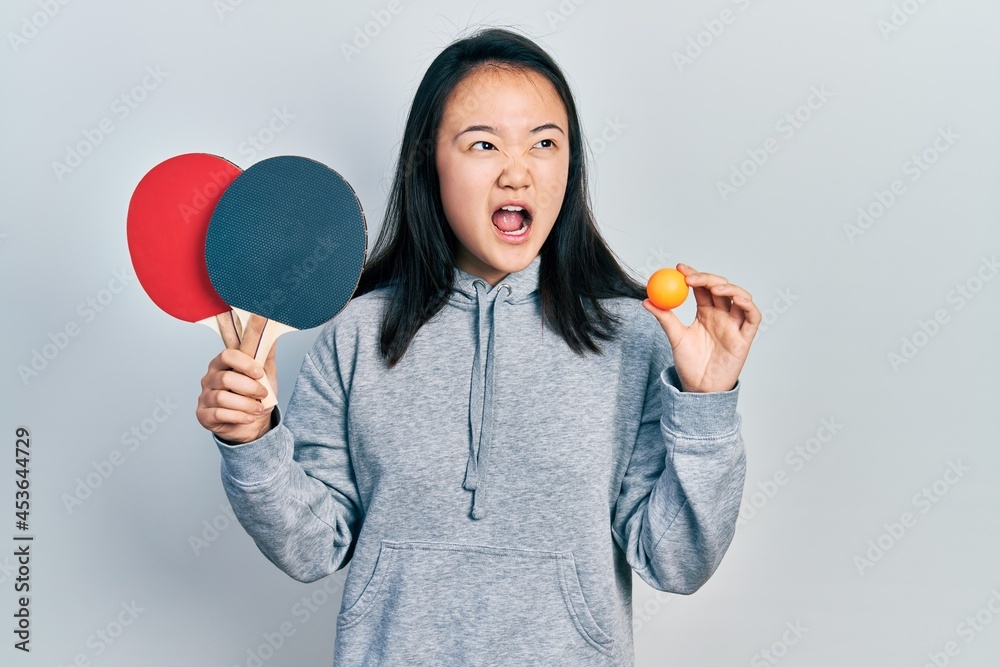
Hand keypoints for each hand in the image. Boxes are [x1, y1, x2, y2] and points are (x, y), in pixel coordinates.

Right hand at [196, 344, 277, 443]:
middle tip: (264, 394)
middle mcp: (210, 378)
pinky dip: (239, 416)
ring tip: (258, 409)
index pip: (227, 355)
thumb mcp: (266, 375)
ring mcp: (204, 397)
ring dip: (246, 404)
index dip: (244, 363)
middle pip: (225, 378)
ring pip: (222, 397)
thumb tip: (272, 335)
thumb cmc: (257, 396)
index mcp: (222, 364)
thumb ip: (266, 356)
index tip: (260, 373)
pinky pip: (219, 414)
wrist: (253, 424)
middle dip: (250, 388)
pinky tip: (249, 418)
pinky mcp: (203, 415)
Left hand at [642, 263, 760, 392]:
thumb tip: (646, 300)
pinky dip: (748, 305)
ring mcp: (735, 325)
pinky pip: (753, 318)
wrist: (699, 389)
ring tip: (713, 288)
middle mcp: (722, 316)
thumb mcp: (675, 338)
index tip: (680, 268)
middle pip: (721, 289)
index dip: (694, 275)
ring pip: (739, 298)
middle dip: (708, 279)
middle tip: (691, 278)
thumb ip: (665, 318)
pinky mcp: (745, 338)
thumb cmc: (689, 364)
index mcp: (705, 313)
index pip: (702, 288)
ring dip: (729, 288)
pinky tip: (737, 299)